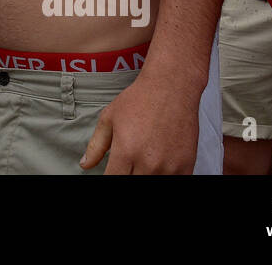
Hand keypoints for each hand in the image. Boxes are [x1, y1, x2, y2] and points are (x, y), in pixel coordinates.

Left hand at [81, 73, 199, 173]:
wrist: (172, 86)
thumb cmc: (139, 99)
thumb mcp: (109, 118)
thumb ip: (96, 145)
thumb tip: (85, 165)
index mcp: (126, 152)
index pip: (113, 180)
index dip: (110, 177)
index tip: (113, 170)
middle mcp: (148, 163)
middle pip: (132, 183)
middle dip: (127, 174)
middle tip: (128, 163)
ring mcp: (169, 167)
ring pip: (151, 184)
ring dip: (145, 175)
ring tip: (143, 160)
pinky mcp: (186, 166)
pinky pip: (173, 181)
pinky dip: (164, 175)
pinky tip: (159, 164)